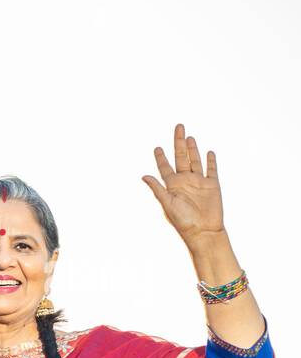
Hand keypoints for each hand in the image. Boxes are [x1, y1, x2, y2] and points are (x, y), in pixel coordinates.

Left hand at [142, 124, 224, 248]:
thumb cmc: (183, 221)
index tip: (157, 147)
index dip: (161, 157)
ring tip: (189, 136)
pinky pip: (212, 169)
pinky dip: (210, 161)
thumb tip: (143, 176)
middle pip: (181, 157)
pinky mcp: (213, 185)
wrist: (204, 231)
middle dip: (179, 142)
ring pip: (195, 160)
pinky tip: (208, 151)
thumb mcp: (167, 204)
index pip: (165, 167)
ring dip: (192, 148)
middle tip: (178, 126)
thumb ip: (157, 189)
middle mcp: (185, 181)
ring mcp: (199, 182)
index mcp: (172, 185)